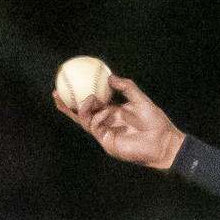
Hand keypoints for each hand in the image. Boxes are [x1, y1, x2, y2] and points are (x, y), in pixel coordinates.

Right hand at [56, 74, 184, 170]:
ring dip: (83, 109)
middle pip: (80, 114)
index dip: (77, 95)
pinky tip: (105, 111)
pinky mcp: (108, 142)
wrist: (163, 141)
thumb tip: (110, 76)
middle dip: (66, 105)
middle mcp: (105, 121)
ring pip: (85, 121)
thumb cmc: (155, 121)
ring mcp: (105, 132)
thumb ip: (126, 87)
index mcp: (111, 111)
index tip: (67, 83)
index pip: (90, 103)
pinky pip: (96, 128)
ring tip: (88, 99)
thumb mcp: (140, 99)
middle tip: (56, 93)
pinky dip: (97, 118)